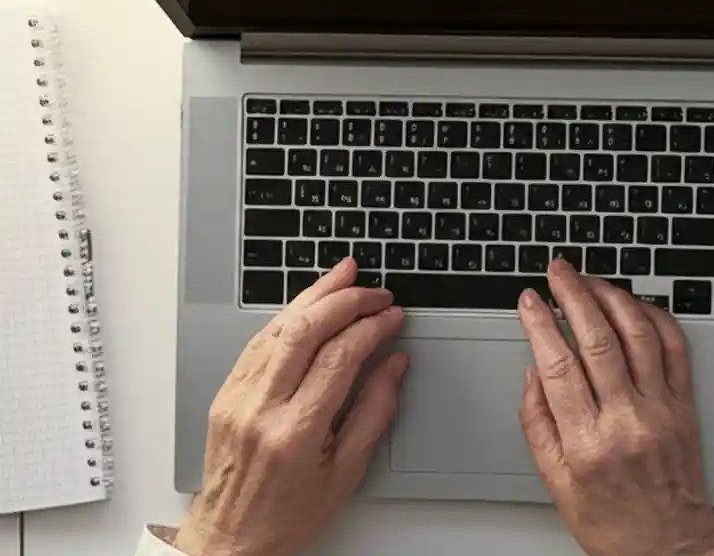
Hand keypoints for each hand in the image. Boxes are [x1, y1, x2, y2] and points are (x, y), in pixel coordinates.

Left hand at [174, 259, 407, 555]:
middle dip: (345, 301)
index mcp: (295, 433)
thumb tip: (395, 365)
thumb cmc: (289, 515)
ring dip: (314, 297)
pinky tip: (308, 304)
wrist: (231, 538)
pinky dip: (287, 317)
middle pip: (304, 332)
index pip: (338, 359)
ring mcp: (238, 398)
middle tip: (374, 291)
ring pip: (277, 328)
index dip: (371, 329)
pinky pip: (258, 343)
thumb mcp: (347, 473)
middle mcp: (261, 409)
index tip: (393, 317)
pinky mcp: (226, 394)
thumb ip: (375, 412)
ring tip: (343, 276)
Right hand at [518, 260, 713, 555]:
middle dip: (574, 294)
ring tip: (592, 280)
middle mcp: (627, 420)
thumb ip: (537, 425)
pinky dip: (656, 318)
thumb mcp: (556, 484)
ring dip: (613, 297)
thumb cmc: (613, 524)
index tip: (528, 300)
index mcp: (588, 443)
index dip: (540, 324)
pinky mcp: (686, 406)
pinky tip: (636, 305)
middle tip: (558, 271)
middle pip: (597, 339)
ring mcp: (662, 410)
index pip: (558, 365)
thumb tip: (533, 373)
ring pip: (639, 334)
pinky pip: (675, 348)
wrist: (669, 549)